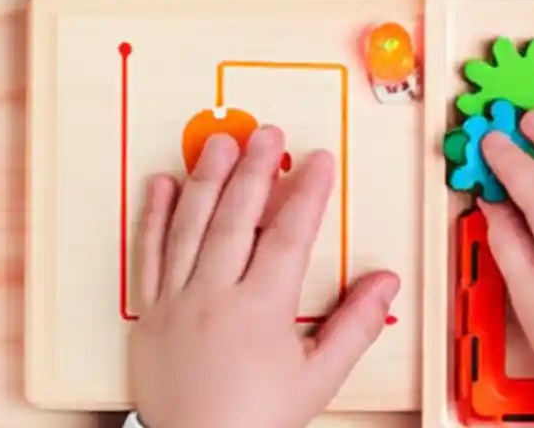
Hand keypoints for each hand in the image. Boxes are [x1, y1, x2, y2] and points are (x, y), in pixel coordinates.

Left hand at [128, 127, 400, 427]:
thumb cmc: (254, 420)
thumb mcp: (318, 379)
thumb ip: (354, 326)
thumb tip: (384, 284)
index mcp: (260, 310)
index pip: (289, 236)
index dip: (307, 193)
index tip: (319, 162)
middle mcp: (214, 296)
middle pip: (237, 217)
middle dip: (256, 169)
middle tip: (268, 133)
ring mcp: (178, 299)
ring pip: (190, 225)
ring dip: (207, 178)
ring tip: (221, 143)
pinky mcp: (152, 310)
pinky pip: (149, 252)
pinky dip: (154, 215)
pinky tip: (162, 184)